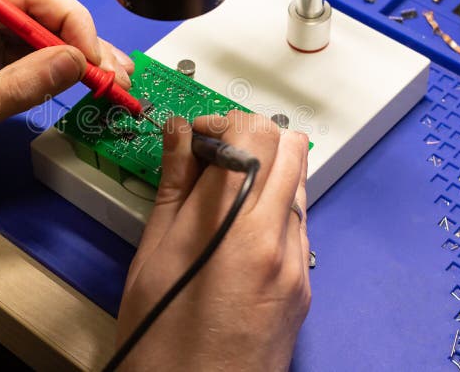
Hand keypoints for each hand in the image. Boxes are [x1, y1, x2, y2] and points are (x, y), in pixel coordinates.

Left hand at [0, 0, 132, 222]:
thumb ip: (16, 87)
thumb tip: (75, 63)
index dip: (69, 21)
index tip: (92, 58)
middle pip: (37, 10)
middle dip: (80, 39)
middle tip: (115, 71)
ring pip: (37, 35)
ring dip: (75, 58)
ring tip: (112, 80)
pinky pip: (24, 58)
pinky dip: (55, 72)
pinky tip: (82, 84)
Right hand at [116, 110, 310, 370]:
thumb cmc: (160, 338)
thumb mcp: (154, 255)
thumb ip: (174, 185)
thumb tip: (180, 133)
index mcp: (237, 225)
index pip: (258, 132)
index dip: (224, 122)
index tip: (197, 138)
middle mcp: (280, 238)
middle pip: (292, 148)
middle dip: (252, 138)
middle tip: (213, 158)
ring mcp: (300, 264)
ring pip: (300, 184)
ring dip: (267, 172)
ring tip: (223, 197)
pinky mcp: (306, 286)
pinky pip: (299, 225)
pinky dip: (274, 210)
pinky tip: (239, 235)